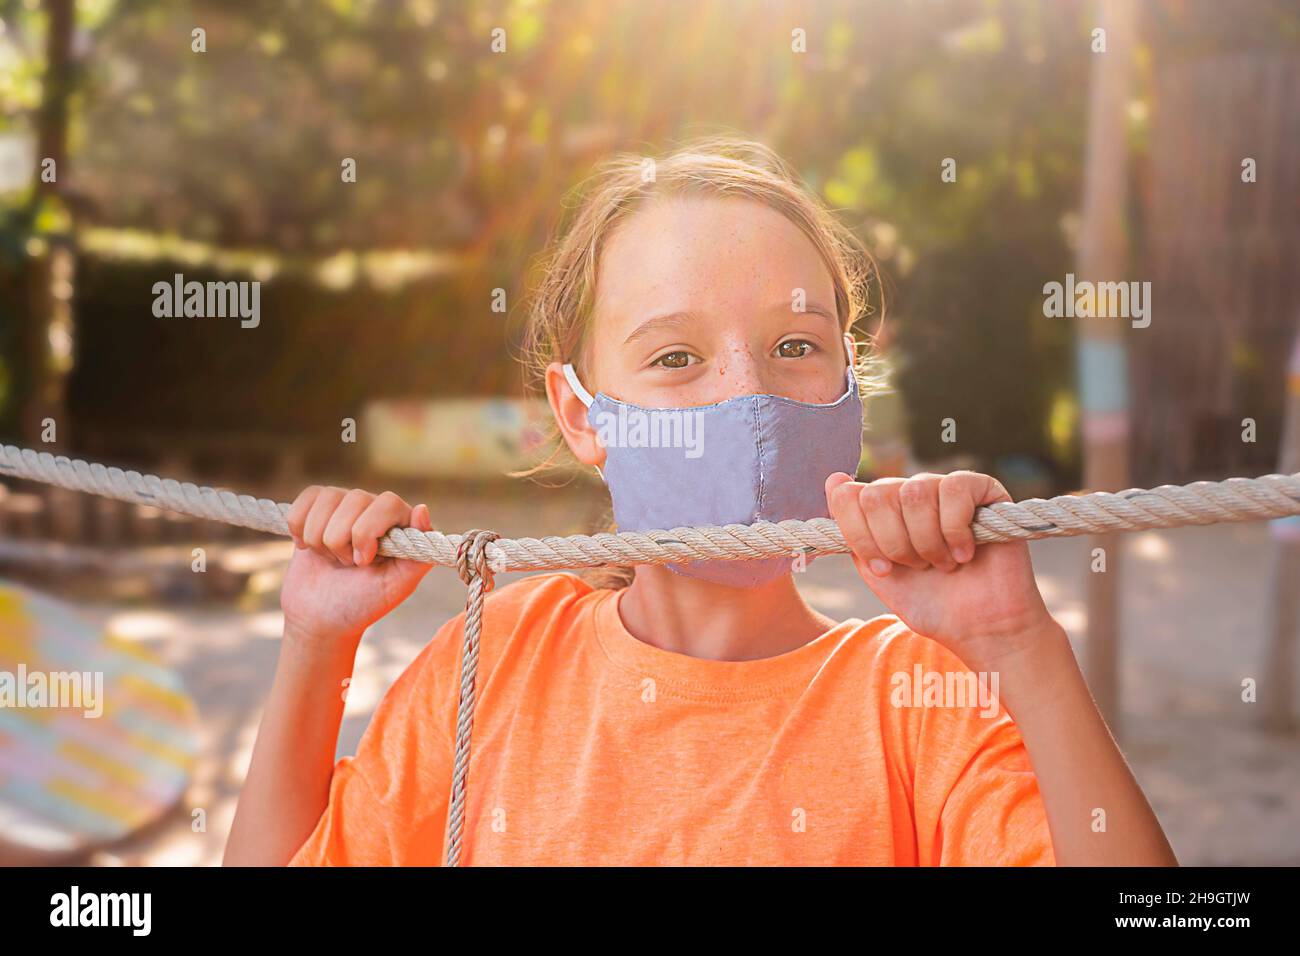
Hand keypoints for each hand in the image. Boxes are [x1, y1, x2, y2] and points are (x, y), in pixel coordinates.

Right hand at [280, 486, 434, 647]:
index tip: (363, 562)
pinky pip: (306, 497)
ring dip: (321, 538)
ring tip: (332, 558)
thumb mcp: (395, 586)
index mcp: (402, 524)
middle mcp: (377, 508)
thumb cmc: (363, 603)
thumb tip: (422, 510)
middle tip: (349, 565)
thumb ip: (417, 554)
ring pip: (328, 498)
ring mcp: (347, 504)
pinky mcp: (318, 507)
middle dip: (343, 541)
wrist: (321, 616)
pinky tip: (309, 547)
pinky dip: (300, 527)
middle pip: (355, 498)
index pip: (388, 502)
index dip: (368, 532)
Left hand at [825, 471, 1053, 668]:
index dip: (859, 534)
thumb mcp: (879, 573)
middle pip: (877, 493)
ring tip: (943, 564)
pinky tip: (966, 553)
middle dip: (893, 542)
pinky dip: (955, 530)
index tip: (881, 568)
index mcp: (882, 511)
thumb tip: (835, 480)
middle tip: (917, 568)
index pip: (847, 495)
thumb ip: (854, 534)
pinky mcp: (983, 489)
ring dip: (926, 541)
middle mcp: (910, 493)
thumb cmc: (932, 604)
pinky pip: (954, 489)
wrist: (981, 628)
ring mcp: (945, 488)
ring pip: (914, 493)